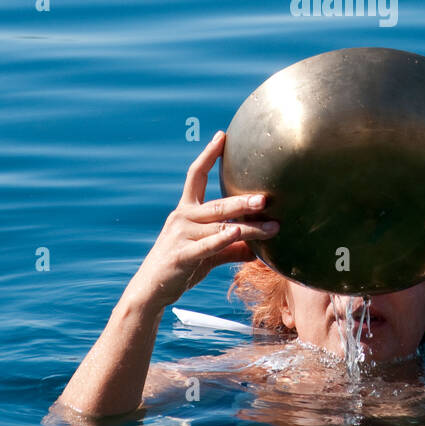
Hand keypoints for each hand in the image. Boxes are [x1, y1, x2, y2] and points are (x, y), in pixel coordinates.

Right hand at [130, 131, 277, 312]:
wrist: (151, 290)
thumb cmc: (181, 266)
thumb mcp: (208, 253)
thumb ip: (232, 246)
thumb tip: (261, 247)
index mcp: (186, 210)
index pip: (196, 175)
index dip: (209, 155)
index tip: (222, 135)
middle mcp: (182, 217)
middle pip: (216, 204)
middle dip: (242, 200)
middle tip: (265, 197)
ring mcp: (180, 236)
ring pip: (220, 227)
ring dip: (249, 228)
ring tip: (273, 227)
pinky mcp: (181, 256)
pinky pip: (207, 245)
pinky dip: (223, 239)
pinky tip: (238, 234)